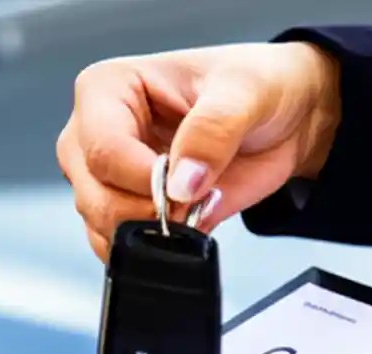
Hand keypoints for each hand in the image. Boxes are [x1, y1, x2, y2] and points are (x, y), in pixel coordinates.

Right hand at [57, 40, 342, 259]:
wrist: (280, 119)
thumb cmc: (255, 87)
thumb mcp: (247, 90)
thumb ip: (214, 130)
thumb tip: (182, 182)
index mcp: (107, 89)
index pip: (102, 149)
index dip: (143, 178)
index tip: (188, 187)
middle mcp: (91, 135)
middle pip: (94, 194)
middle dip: (146, 212)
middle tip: (196, 201)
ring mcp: (102, 178)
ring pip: (102, 226)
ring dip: (151, 232)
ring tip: (198, 205)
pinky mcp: (121, 211)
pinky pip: (119, 247)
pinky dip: (153, 249)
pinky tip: (187, 224)